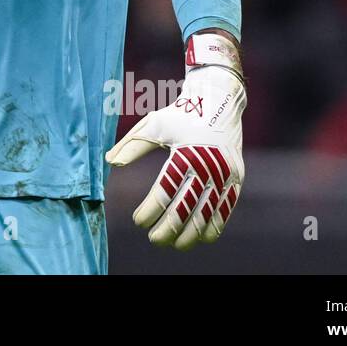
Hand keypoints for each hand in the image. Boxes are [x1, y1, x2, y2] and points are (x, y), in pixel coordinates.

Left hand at [105, 53, 245, 249]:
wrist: (218, 100)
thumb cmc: (181, 113)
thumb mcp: (153, 124)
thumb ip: (132, 145)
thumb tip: (111, 162)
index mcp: (186, 153)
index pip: (165, 190)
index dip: (151, 210)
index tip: (137, 221)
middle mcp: (208, 165)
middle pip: (187, 207)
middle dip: (169, 228)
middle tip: (154, 240)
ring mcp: (225, 173)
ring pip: (208, 213)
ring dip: (191, 234)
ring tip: (175, 245)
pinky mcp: (236, 178)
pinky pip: (226, 208)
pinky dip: (214, 226)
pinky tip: (200, 238)